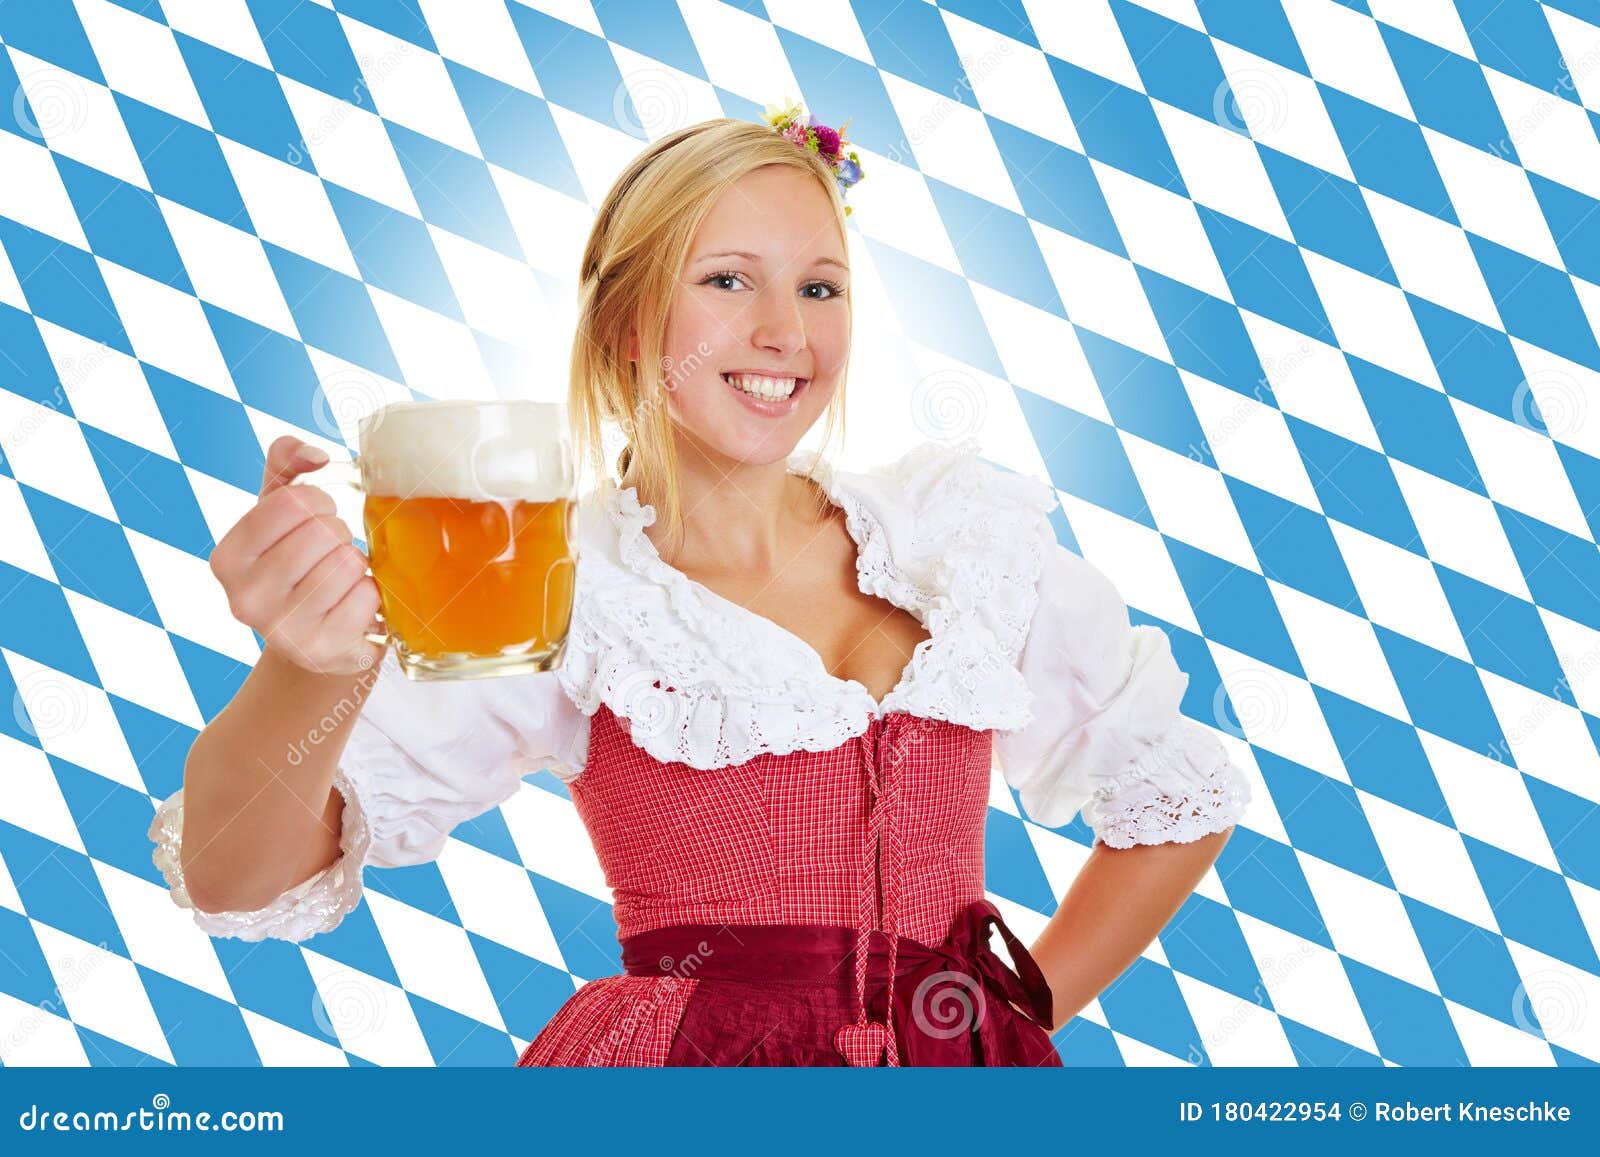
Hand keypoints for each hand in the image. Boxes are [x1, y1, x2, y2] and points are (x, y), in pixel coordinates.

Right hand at [209, 435, 385, 675]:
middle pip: (323, 532)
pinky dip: (369, 594)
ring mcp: (283, 630)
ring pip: (348, 563)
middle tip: (328, 553)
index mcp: (227, 559)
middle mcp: (245, 599)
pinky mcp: (322, 651)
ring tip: (338, 580)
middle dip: (338, 534)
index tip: (314, 518)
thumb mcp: (279, 511)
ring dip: (355, 564)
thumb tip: (314, 454)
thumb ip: (287, 464)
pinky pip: (367, 596)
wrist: (311, 638)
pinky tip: (350, 606)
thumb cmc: (294, 561)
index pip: (292, 502)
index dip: (317, 503)